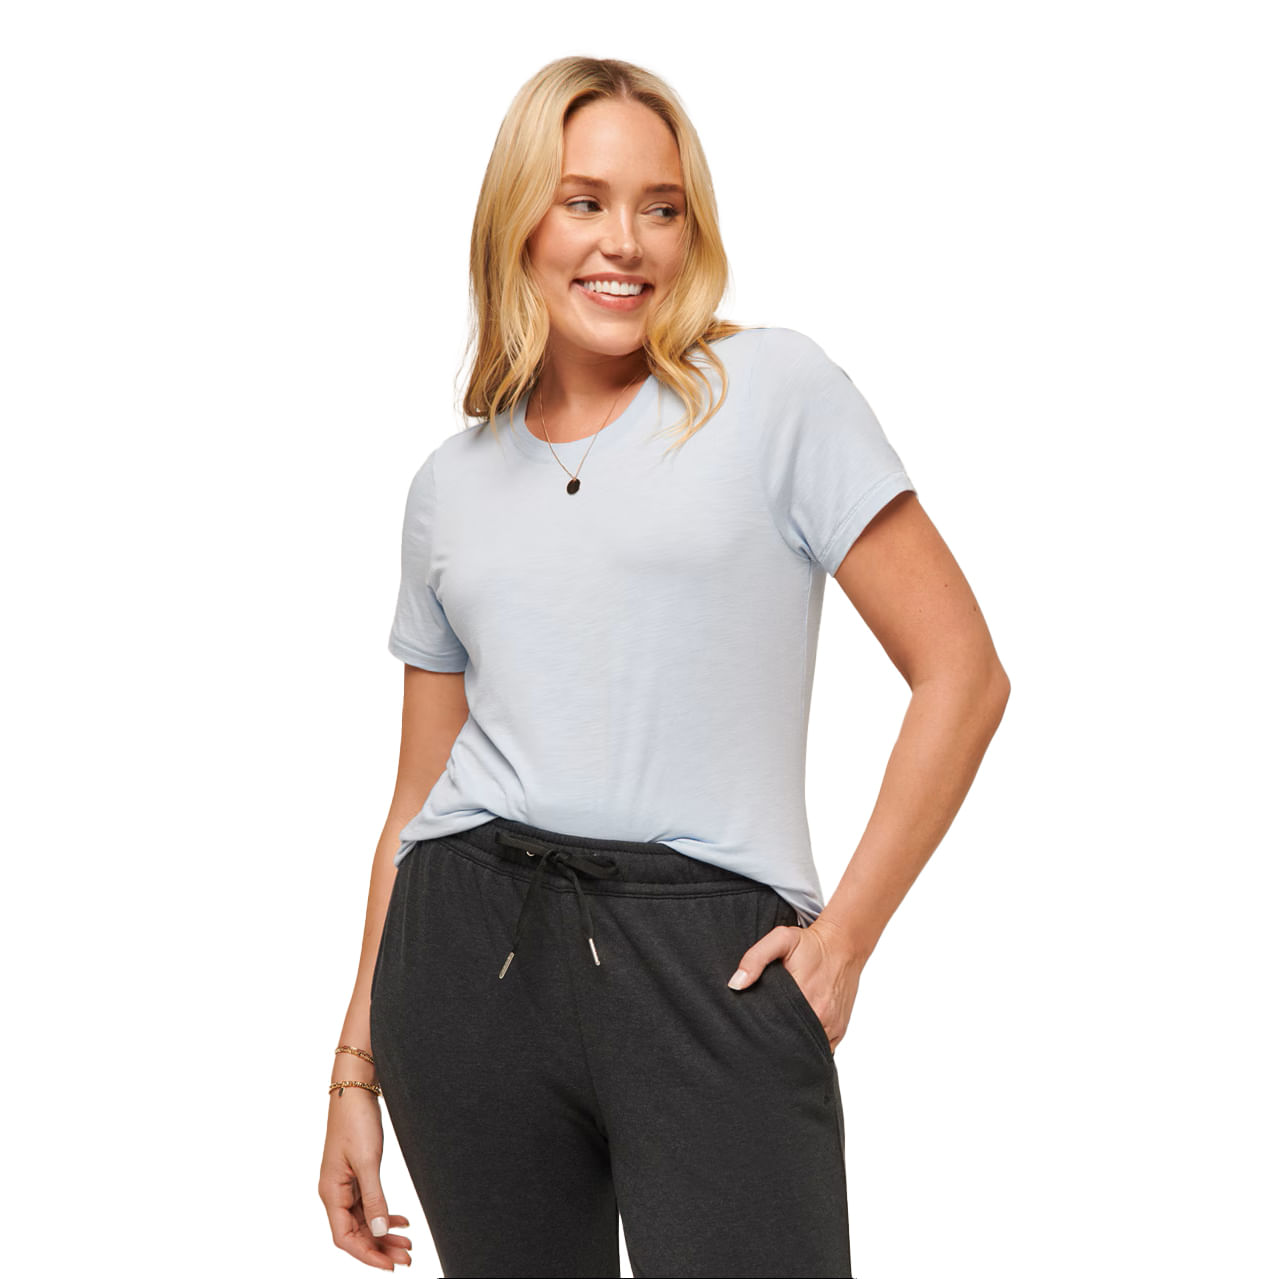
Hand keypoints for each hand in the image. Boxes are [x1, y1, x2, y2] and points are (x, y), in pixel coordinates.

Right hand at [319, 1087, 413, 1269]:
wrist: (355, 1089)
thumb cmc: (356, 1120)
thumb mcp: (368, 1161)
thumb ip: (374, 1197)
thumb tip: (379, 1231)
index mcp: (331, 1193)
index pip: (345, 1238)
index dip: (367, 1255)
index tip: (390, 1265)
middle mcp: (335, 1193)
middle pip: (356, 1233)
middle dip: (381, 1247)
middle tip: (407, 1259)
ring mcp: (345, 1184)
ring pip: (365, 1220)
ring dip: (385, 1233)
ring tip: (408, 1245)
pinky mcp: (356, 1174)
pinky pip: (369, 1204)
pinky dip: (384, 1214)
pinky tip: (402, 1221)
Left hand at [726, 916, 863, 1052]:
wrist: (844, 945)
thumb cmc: (810, 943)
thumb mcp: (780, 939)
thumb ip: (755, 959)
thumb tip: (735, 984)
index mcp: (804, 998)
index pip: (774, 1028)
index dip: (760, 1031)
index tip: (751, 1028)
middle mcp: (821, 1017)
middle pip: (789, 1042)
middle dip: (774, 1042)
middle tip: (761, 1034)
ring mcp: (832, 1027)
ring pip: (806, 1049)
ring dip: (792, 1046)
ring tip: (778, 1036)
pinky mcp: (839, 1031)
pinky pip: (822, 1049)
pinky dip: (808, 1047)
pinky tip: (797, 1037)